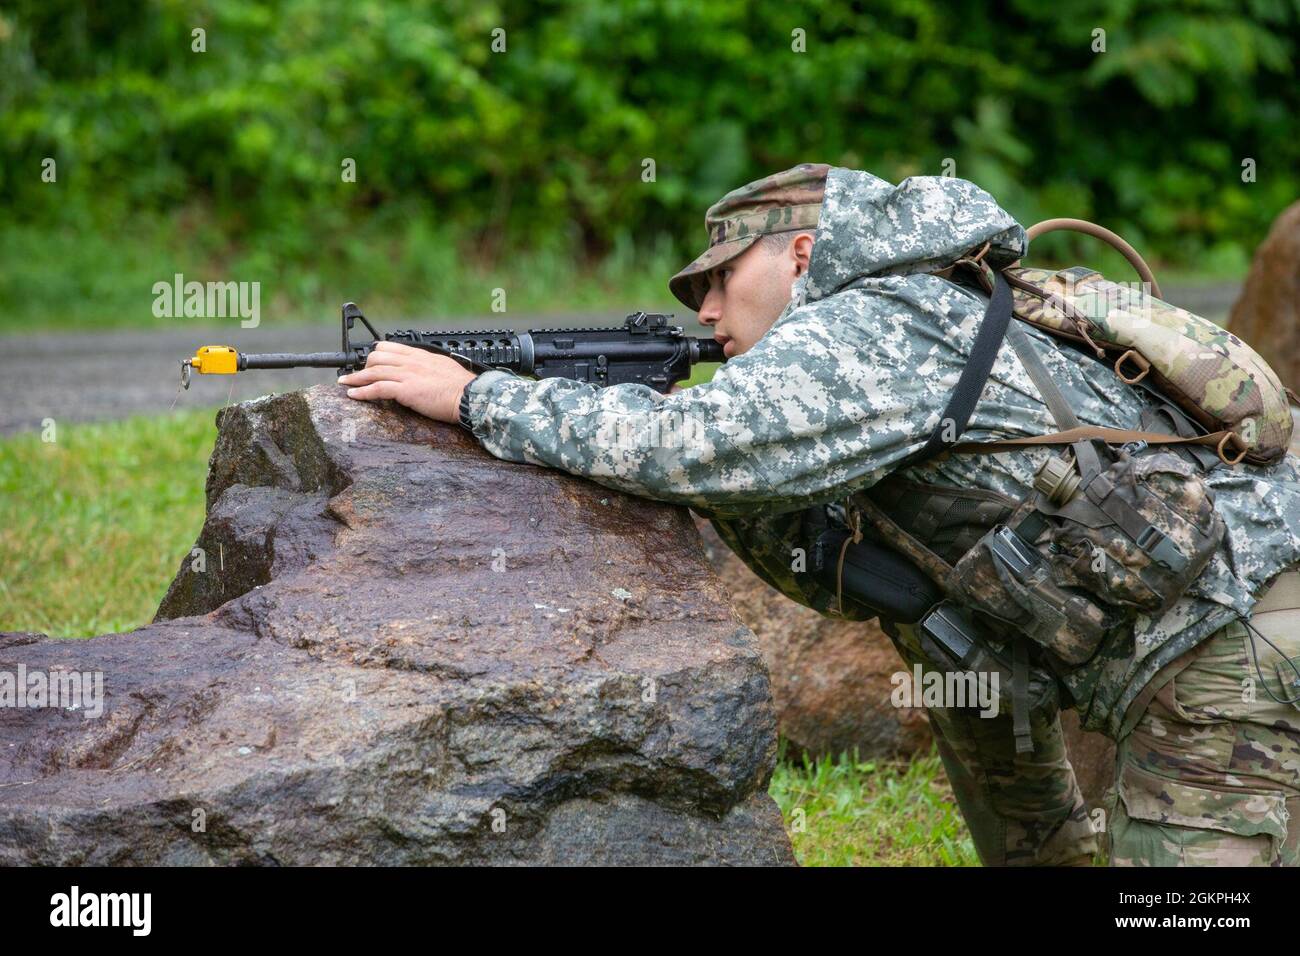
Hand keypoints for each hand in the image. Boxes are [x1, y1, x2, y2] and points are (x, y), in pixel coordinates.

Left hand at [338, 342, 476, 423]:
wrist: (470, 396)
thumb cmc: (461, 386)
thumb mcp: (444, 367)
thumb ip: (430, 366)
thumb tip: (425, 372)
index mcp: (420, 354)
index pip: (390, 347)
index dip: (375, 355)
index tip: (367, 361)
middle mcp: (410, 361)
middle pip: (377, 357)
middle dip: (363, 366)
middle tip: (356, 375)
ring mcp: (407, 374)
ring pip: (373, 371)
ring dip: (355, 378)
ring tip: (345, 383)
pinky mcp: (406, 390)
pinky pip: (377, 389)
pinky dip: (362, 392)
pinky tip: (353, 395)